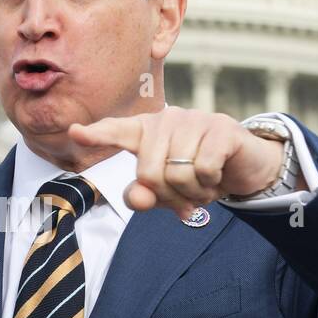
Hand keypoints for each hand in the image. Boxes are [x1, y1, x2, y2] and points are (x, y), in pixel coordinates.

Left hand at [67, 108, 286, 216]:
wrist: (242, 167)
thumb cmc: (195, 176)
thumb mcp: (166, 192)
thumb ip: (145, 196)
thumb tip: (138, 197)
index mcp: (145, 132)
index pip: (116, 132)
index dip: (96, 134)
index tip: (74, 132)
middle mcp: (166, 120)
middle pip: (149, 173)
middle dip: (168, 196)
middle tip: (185, 196)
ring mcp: (194, 120)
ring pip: (177, 173)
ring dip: (193, 192)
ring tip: (202, 186)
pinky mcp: (221, 127)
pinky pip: (204, 168)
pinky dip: (210, 184)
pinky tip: (217, 177)